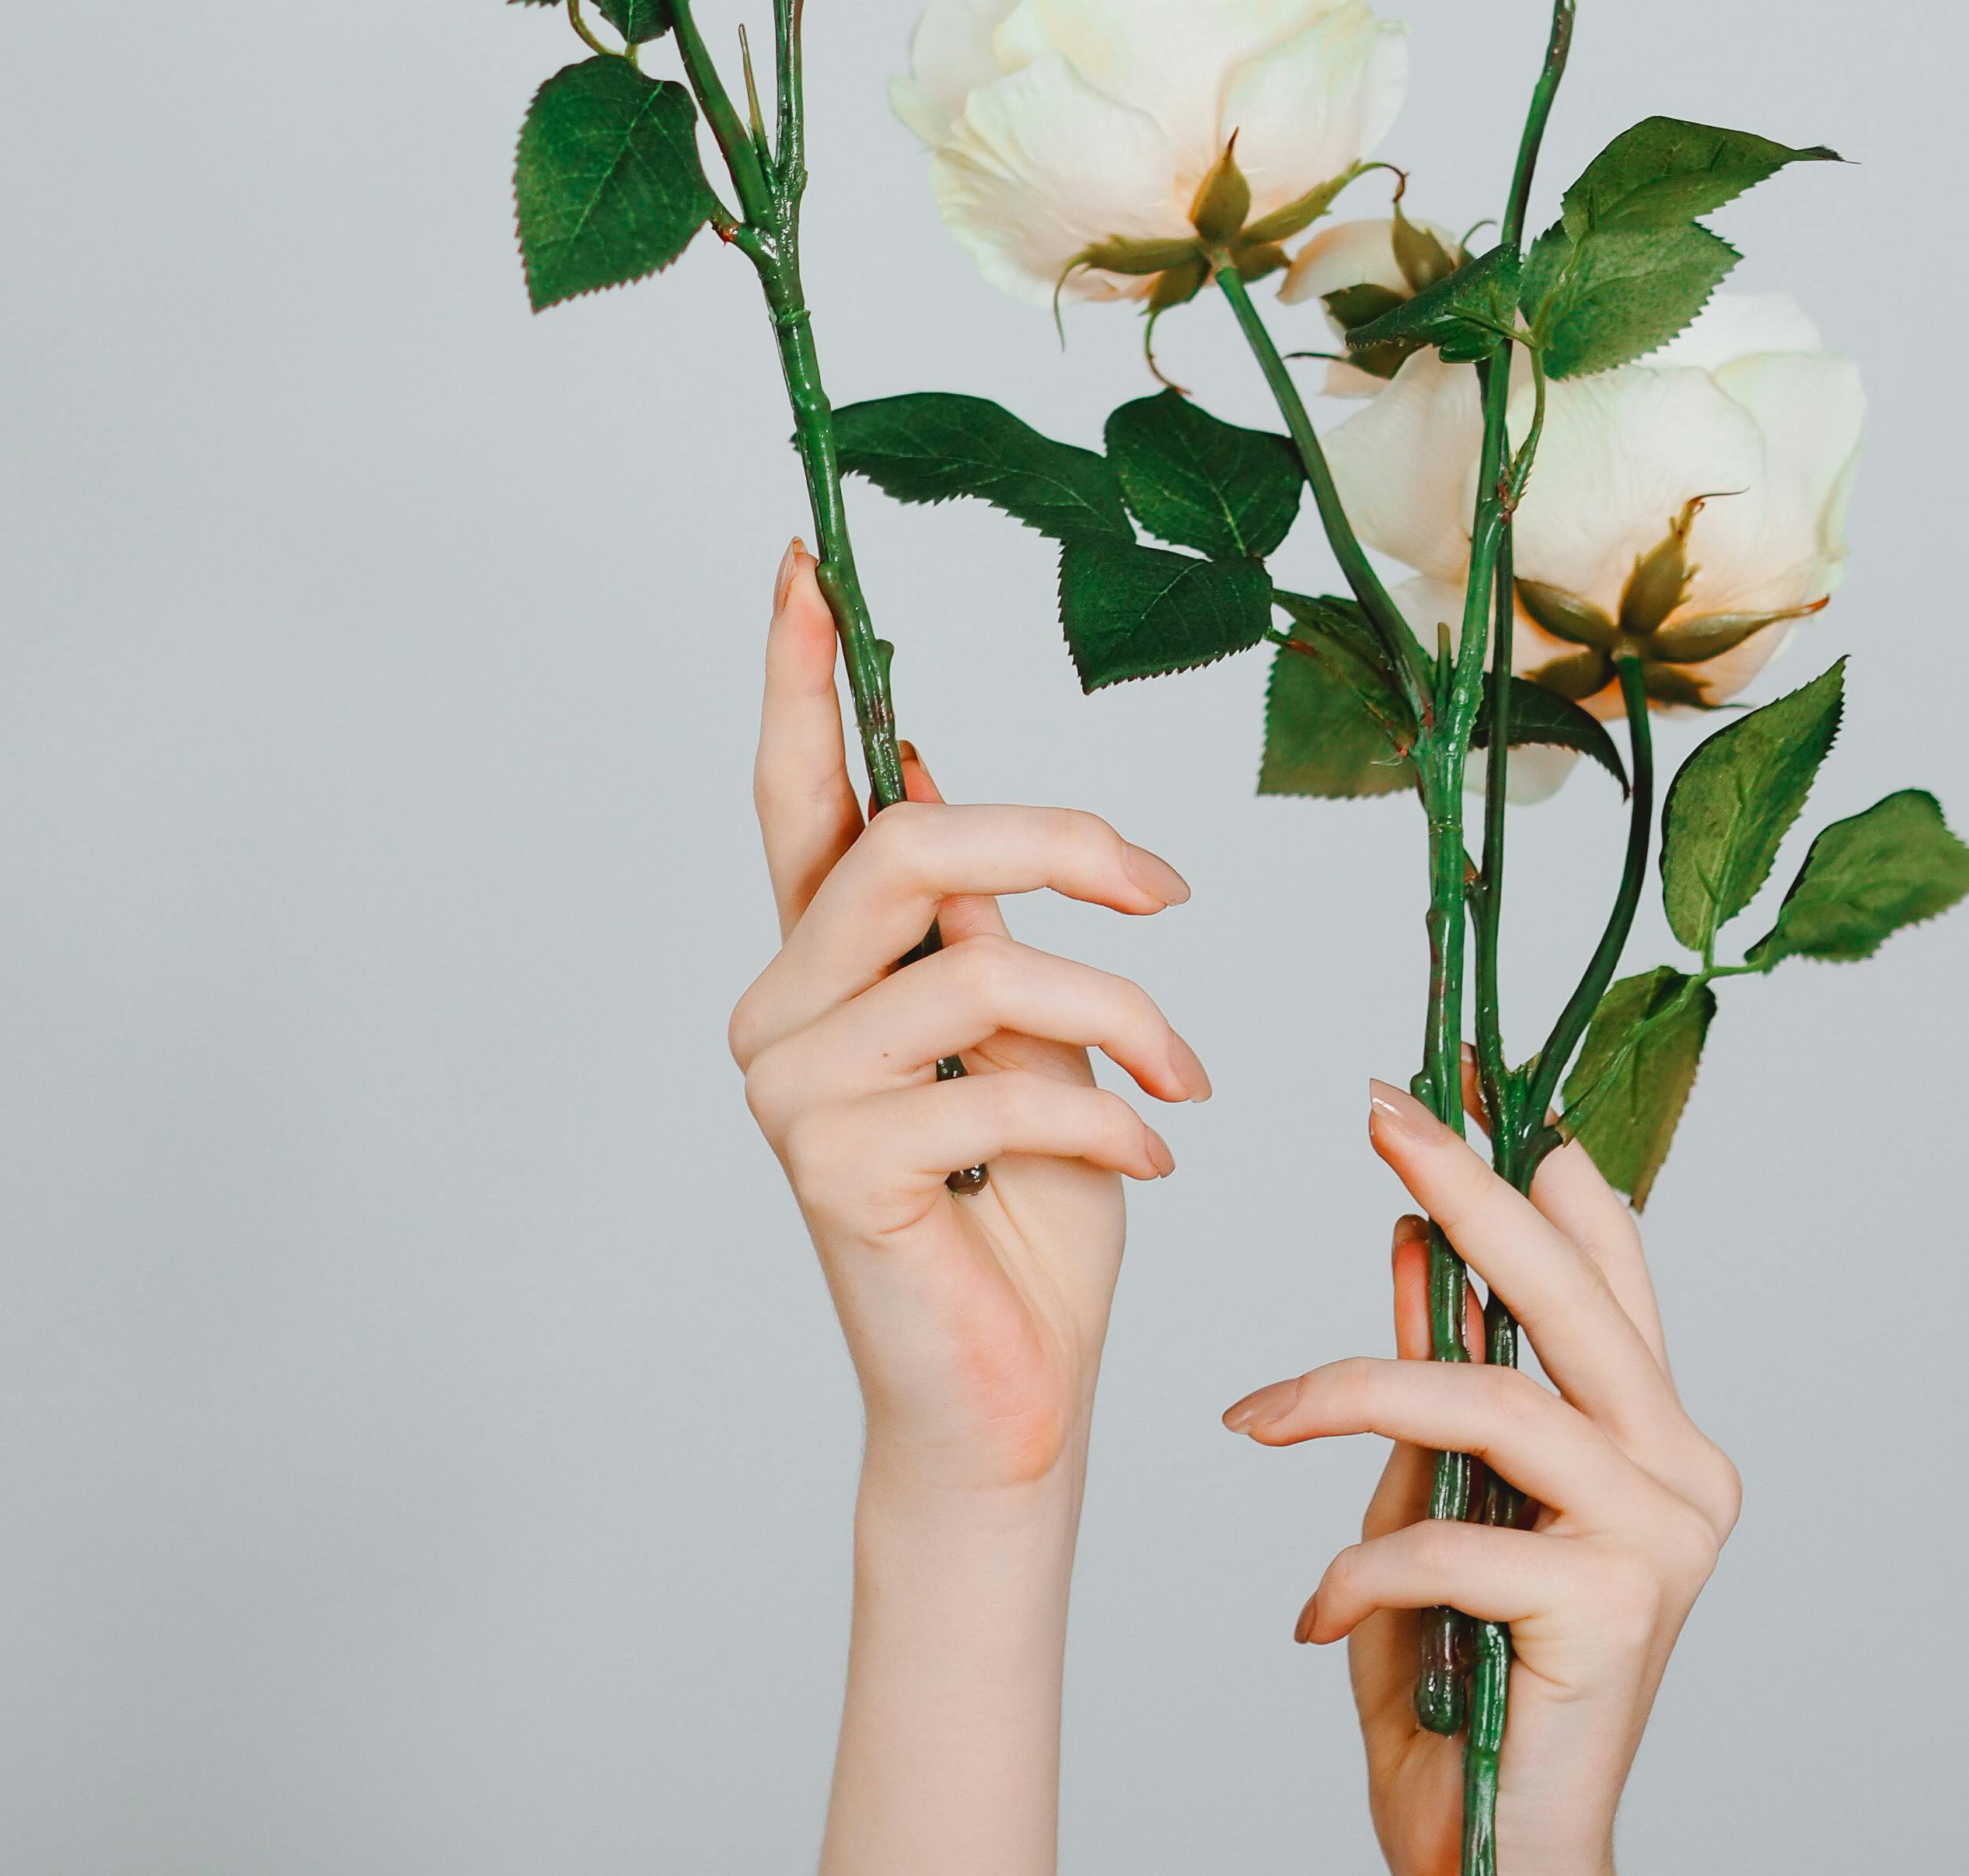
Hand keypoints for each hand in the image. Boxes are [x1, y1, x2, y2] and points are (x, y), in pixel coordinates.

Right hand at [728, 540, 1210, 1497]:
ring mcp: (792, 1087)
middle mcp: (784, 1006)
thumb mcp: (1030, 1036)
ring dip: (1120, 1014)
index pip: (798, 791)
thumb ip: (978, 923)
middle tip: (1167, 888)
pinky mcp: (831, 1167)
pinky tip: (1145, 1162)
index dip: (798, 676)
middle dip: (1061, 845)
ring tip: (1184, 1078)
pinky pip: (997, 1083)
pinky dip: (1105, 1115)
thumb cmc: (1031, 1217)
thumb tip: (934, 775)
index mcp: (828, 957)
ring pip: (976, 965)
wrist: (1015, 1403)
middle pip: (907, 846)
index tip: (800, 566)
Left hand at [1223, 1082, 1738, 1875]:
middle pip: (1562, 1297)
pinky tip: (1315, 1613)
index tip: (1466, 1083)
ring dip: (1352, 1393)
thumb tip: (1402, 1240)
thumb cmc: (1466, 1690)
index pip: (1608, 1269)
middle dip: (1465, 1190)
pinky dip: (1359, 1567)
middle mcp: (1683, 1470)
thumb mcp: (1435, 1506)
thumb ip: (1438, 1384)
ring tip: (1260, 1416)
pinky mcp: (1614, 1605)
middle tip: (1380, 1111)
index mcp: (1655, 1437)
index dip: (1541, 1170)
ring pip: (1492, 1401)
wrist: (1496, 1862)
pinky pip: (1453, 1535)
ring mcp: (1662, 1536)